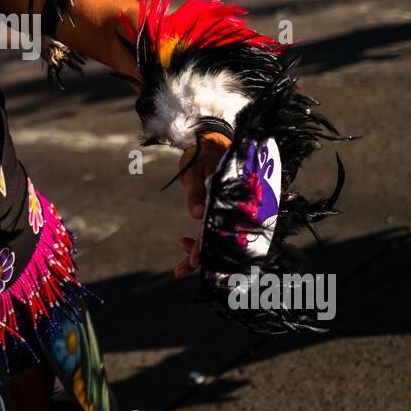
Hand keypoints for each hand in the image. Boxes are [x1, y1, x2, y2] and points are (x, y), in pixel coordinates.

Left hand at [174, 132, 230, 278]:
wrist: (209, 140)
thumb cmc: (201, 154)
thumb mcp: (195, 170)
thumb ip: (197, 192)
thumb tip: (197, 215)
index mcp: (227, 195)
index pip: (218, 226)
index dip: (206, 245)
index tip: (195, 261)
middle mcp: (231, 204)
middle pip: (220, 237)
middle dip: (202, 255)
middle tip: (180, 270)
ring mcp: (227, 209)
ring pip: (217, 237)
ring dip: (200, 252)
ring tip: (179, 269)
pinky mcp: (221, 211)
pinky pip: (213, 229)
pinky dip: (200, 240)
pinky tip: (184, 246)